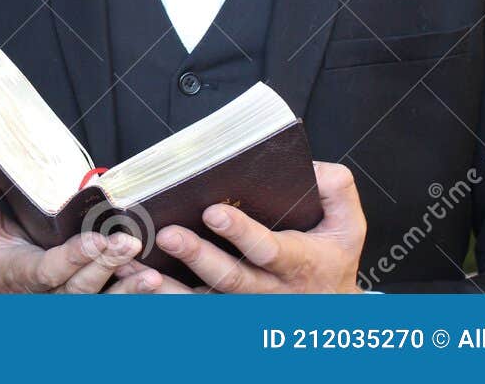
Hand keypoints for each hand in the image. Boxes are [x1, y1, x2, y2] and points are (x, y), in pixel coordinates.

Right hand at [0, 164, 144, 292]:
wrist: (5, 295)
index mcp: (23, 275)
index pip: (49, 270)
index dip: (74, 257)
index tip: (96, 239)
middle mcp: (48, 296)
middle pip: (80, 287)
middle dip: (105, 265)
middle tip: (129, 243)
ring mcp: (69, 305)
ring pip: (99, 302)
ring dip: (126, 289)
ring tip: (151, 274)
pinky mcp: (87, 307)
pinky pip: (111, 306)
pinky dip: (131, 297)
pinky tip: (152, 284)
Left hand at [113, 161, 366, 293]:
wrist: (332, 313)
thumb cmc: (333, 262)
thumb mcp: (349, 225)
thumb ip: (335, 190)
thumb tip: (310, 167)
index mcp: (299, 264)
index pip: (268, 249)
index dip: (241, 232)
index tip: (213, 211)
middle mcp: (270, 292)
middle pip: (230, 279)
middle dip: (197, 256)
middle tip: (167, 235)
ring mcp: (246, 310)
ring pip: (204, 303)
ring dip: (169, 287)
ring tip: (136, 265)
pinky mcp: (227, 317)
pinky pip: (192, 312)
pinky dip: (163, 300)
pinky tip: (135, 282)